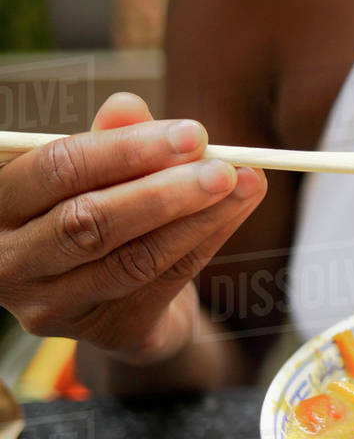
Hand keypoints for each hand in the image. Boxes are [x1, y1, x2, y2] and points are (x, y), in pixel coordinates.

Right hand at [0, 93, 266, 364]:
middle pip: (89, 222)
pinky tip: (239, 208)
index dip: (124, 149)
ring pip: (134, 258)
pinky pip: (166, 281)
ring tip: (245, 182)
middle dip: (164, 189)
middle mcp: (10, 263)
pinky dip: (208, 239)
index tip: (191, 133)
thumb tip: (127, 106)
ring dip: (198, 216)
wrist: (123, 296)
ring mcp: (53, 307)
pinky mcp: (105, 332)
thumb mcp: (99, 171)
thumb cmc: (101, 212)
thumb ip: (111, 139)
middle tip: (222, 165)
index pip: (54, 170)